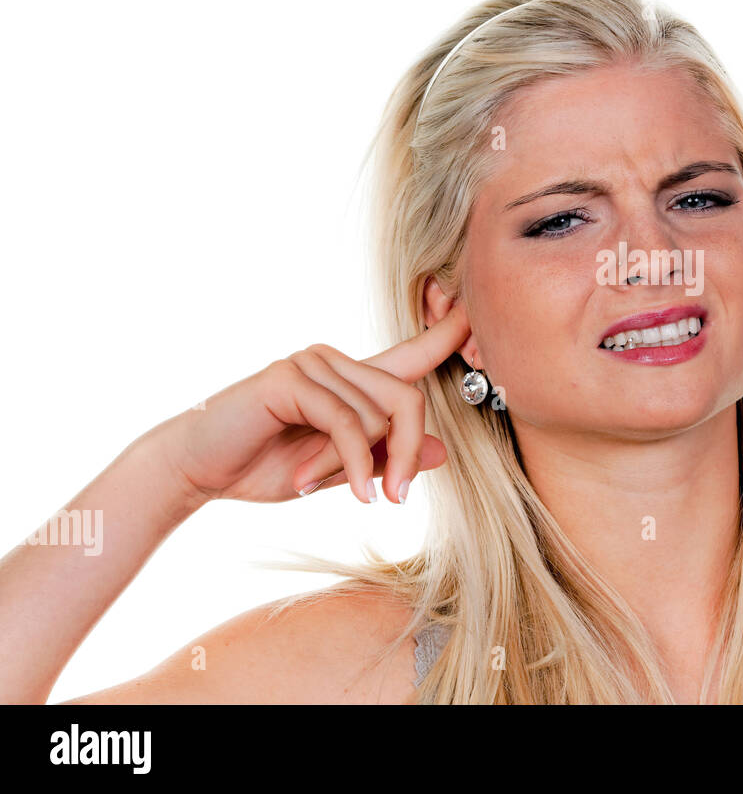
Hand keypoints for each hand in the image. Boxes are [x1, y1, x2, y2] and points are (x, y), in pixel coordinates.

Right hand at [154, 302, 470, 503]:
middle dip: (407, 452)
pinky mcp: (292, 377)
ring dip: (361, 467)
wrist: (196, 470)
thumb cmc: (263, 466)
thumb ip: (384, 457)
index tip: (477, 314)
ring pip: (378, 415)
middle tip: (397, 498)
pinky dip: (352, 463)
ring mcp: (314, 363)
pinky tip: (349, 493)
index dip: (448, 333)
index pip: (414, 351)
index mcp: (353, 379)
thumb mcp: (338, 471)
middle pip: (408, 397)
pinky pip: (347, 421)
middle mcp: (338, 361)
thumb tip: (439, 450)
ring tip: (339, 492)